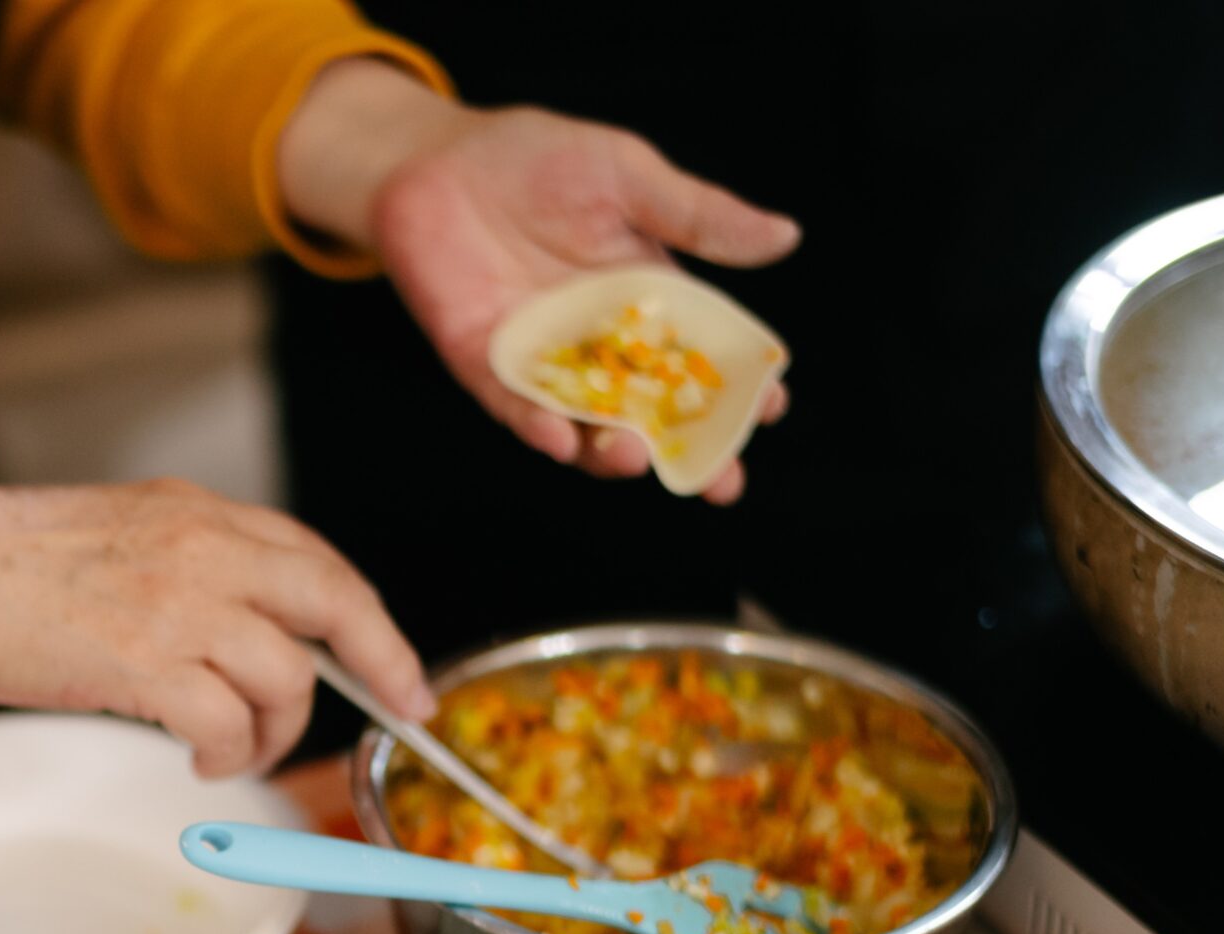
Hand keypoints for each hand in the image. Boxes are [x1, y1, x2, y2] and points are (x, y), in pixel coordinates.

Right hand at [0, 479, 432, 777]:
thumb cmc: (1, 562)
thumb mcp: (119, 534)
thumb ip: (187, 568)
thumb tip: (240, 634)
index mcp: (198, 513)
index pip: (316, 560)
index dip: (370, 618)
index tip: (396, 666)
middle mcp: (203, 548)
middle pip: (335, 602)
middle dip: (383, 662)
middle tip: (401, 710)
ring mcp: (178, 603)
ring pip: (287, 677)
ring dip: (275, 730)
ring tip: (237, 751)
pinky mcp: (146, 661)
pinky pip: (229, 722)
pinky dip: (228, 753)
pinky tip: (200, 760)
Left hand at [280, 63, 799, 500]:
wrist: (438, 160)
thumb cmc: (538, 161)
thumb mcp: (629, 177)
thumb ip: (697, 216)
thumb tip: (785, 236)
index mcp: (649, 301)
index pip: (704, 355)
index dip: (738, 385)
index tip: (770, 405)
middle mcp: (601, 344)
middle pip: (653, 411)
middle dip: (688, 452)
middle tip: (723, 484)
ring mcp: (544, 362)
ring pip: (586, 424)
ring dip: (611, 450)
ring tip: (633, 460)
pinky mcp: (485, 367)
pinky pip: (515, 407)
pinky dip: (536, 426)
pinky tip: (559, 439)